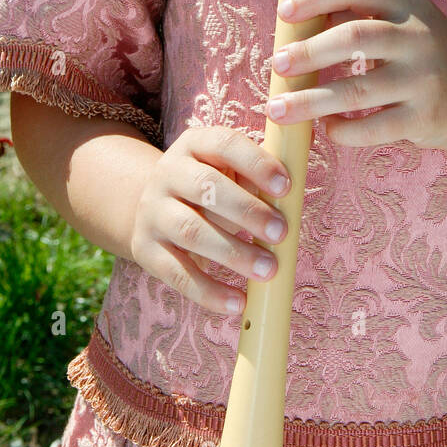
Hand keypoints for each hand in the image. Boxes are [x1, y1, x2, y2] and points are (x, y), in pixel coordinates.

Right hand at [129, 125, 292, 315]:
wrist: (150, 206)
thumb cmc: (211, 186)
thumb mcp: (229, 168)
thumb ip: (259, 170)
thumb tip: (301, 168)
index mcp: (194, 145)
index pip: (224, 143)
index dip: (256, 163)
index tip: (287, 186)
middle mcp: (167, 173)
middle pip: (206, 188)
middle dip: (248, 212)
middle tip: (282, 233)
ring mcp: (152, 212)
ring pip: (190, 231)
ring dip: (233, 253)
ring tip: (268, 270)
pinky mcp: (145, 249)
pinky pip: (177, 273)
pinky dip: (209, 292)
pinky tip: (237, 303)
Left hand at [266, 0, 446, 152]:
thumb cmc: (431, 56)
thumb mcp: (406, 25)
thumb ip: (363, 18)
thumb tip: (301, 18)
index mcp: (409, 6)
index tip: (284, 11)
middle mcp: (419, 38)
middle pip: (354, 37)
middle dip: (308, 51)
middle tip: (277, 64)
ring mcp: (424, 79)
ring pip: (356, 89)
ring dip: (311, 100)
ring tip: (279, 109)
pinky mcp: (426, 118)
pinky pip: (374, 127)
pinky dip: (344, 131)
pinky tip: (326, 130)